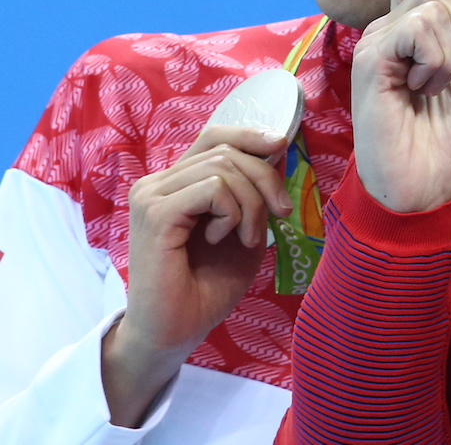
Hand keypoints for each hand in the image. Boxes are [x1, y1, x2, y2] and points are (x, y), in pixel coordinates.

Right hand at [103, 125, 291, 426]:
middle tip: (282, 214)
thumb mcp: (244, 227)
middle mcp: (157, 183)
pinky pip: (213, 190)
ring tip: (246, 237)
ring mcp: (151, 196)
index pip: (214, 136)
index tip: (282, 146)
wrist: (175, 332)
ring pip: (223, 168)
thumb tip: (276, 147)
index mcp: (175, 183)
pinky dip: (233, 213)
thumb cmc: (208, 286)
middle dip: (266, 178)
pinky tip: (223, 239)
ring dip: (252, 203)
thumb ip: (253, 190)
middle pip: (226, 150)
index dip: (251, 134)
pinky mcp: (154, 214)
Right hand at [351, 0, 450, 213]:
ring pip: (432, 5)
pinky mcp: (371, 57)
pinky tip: (420, 88)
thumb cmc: (448, 133)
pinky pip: (418, 29)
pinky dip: (436, 60)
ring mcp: (378, 40)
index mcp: (413, 28)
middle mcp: (390, 27)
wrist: (427, 179)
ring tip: (433, 86)